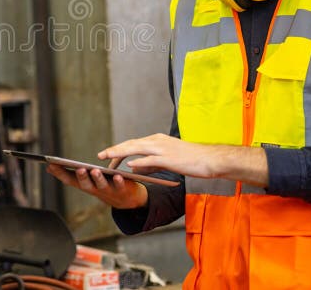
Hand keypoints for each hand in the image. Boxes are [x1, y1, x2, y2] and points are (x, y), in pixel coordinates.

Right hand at [46, 164, 147, 209]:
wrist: (127, 201)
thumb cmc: (103, 186)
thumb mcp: (86, 181)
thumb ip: (72, 175)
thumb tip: (50, 167)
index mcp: (85, 185)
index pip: (69, 180)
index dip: (59, 173)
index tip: (50, 164)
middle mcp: (94, 190)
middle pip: (85, 185)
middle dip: (81, 177)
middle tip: (79, 169)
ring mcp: (108, 191)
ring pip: (102, 186)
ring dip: (98, 179)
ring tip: (95, 170)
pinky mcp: (122, 191)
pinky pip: (120, 186)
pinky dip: (119, 181)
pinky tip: (118, 176)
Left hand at [97, 133, 268, 186]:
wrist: (210, 160)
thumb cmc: (191, 161)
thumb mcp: (167, 161)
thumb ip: (150, 164)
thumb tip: (135, 169)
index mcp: (157, 141)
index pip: (133, 144)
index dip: (118, 149)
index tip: (106, 155)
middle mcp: (158, 141)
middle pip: (131, 144)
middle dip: (114, 150)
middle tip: (100, 156)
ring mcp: (163, 148)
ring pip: (136, 148)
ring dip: (121, 153)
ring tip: (108, 159)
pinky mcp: (169, 158)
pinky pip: (151, 159)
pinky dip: (139, 161)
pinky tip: (129, 166)